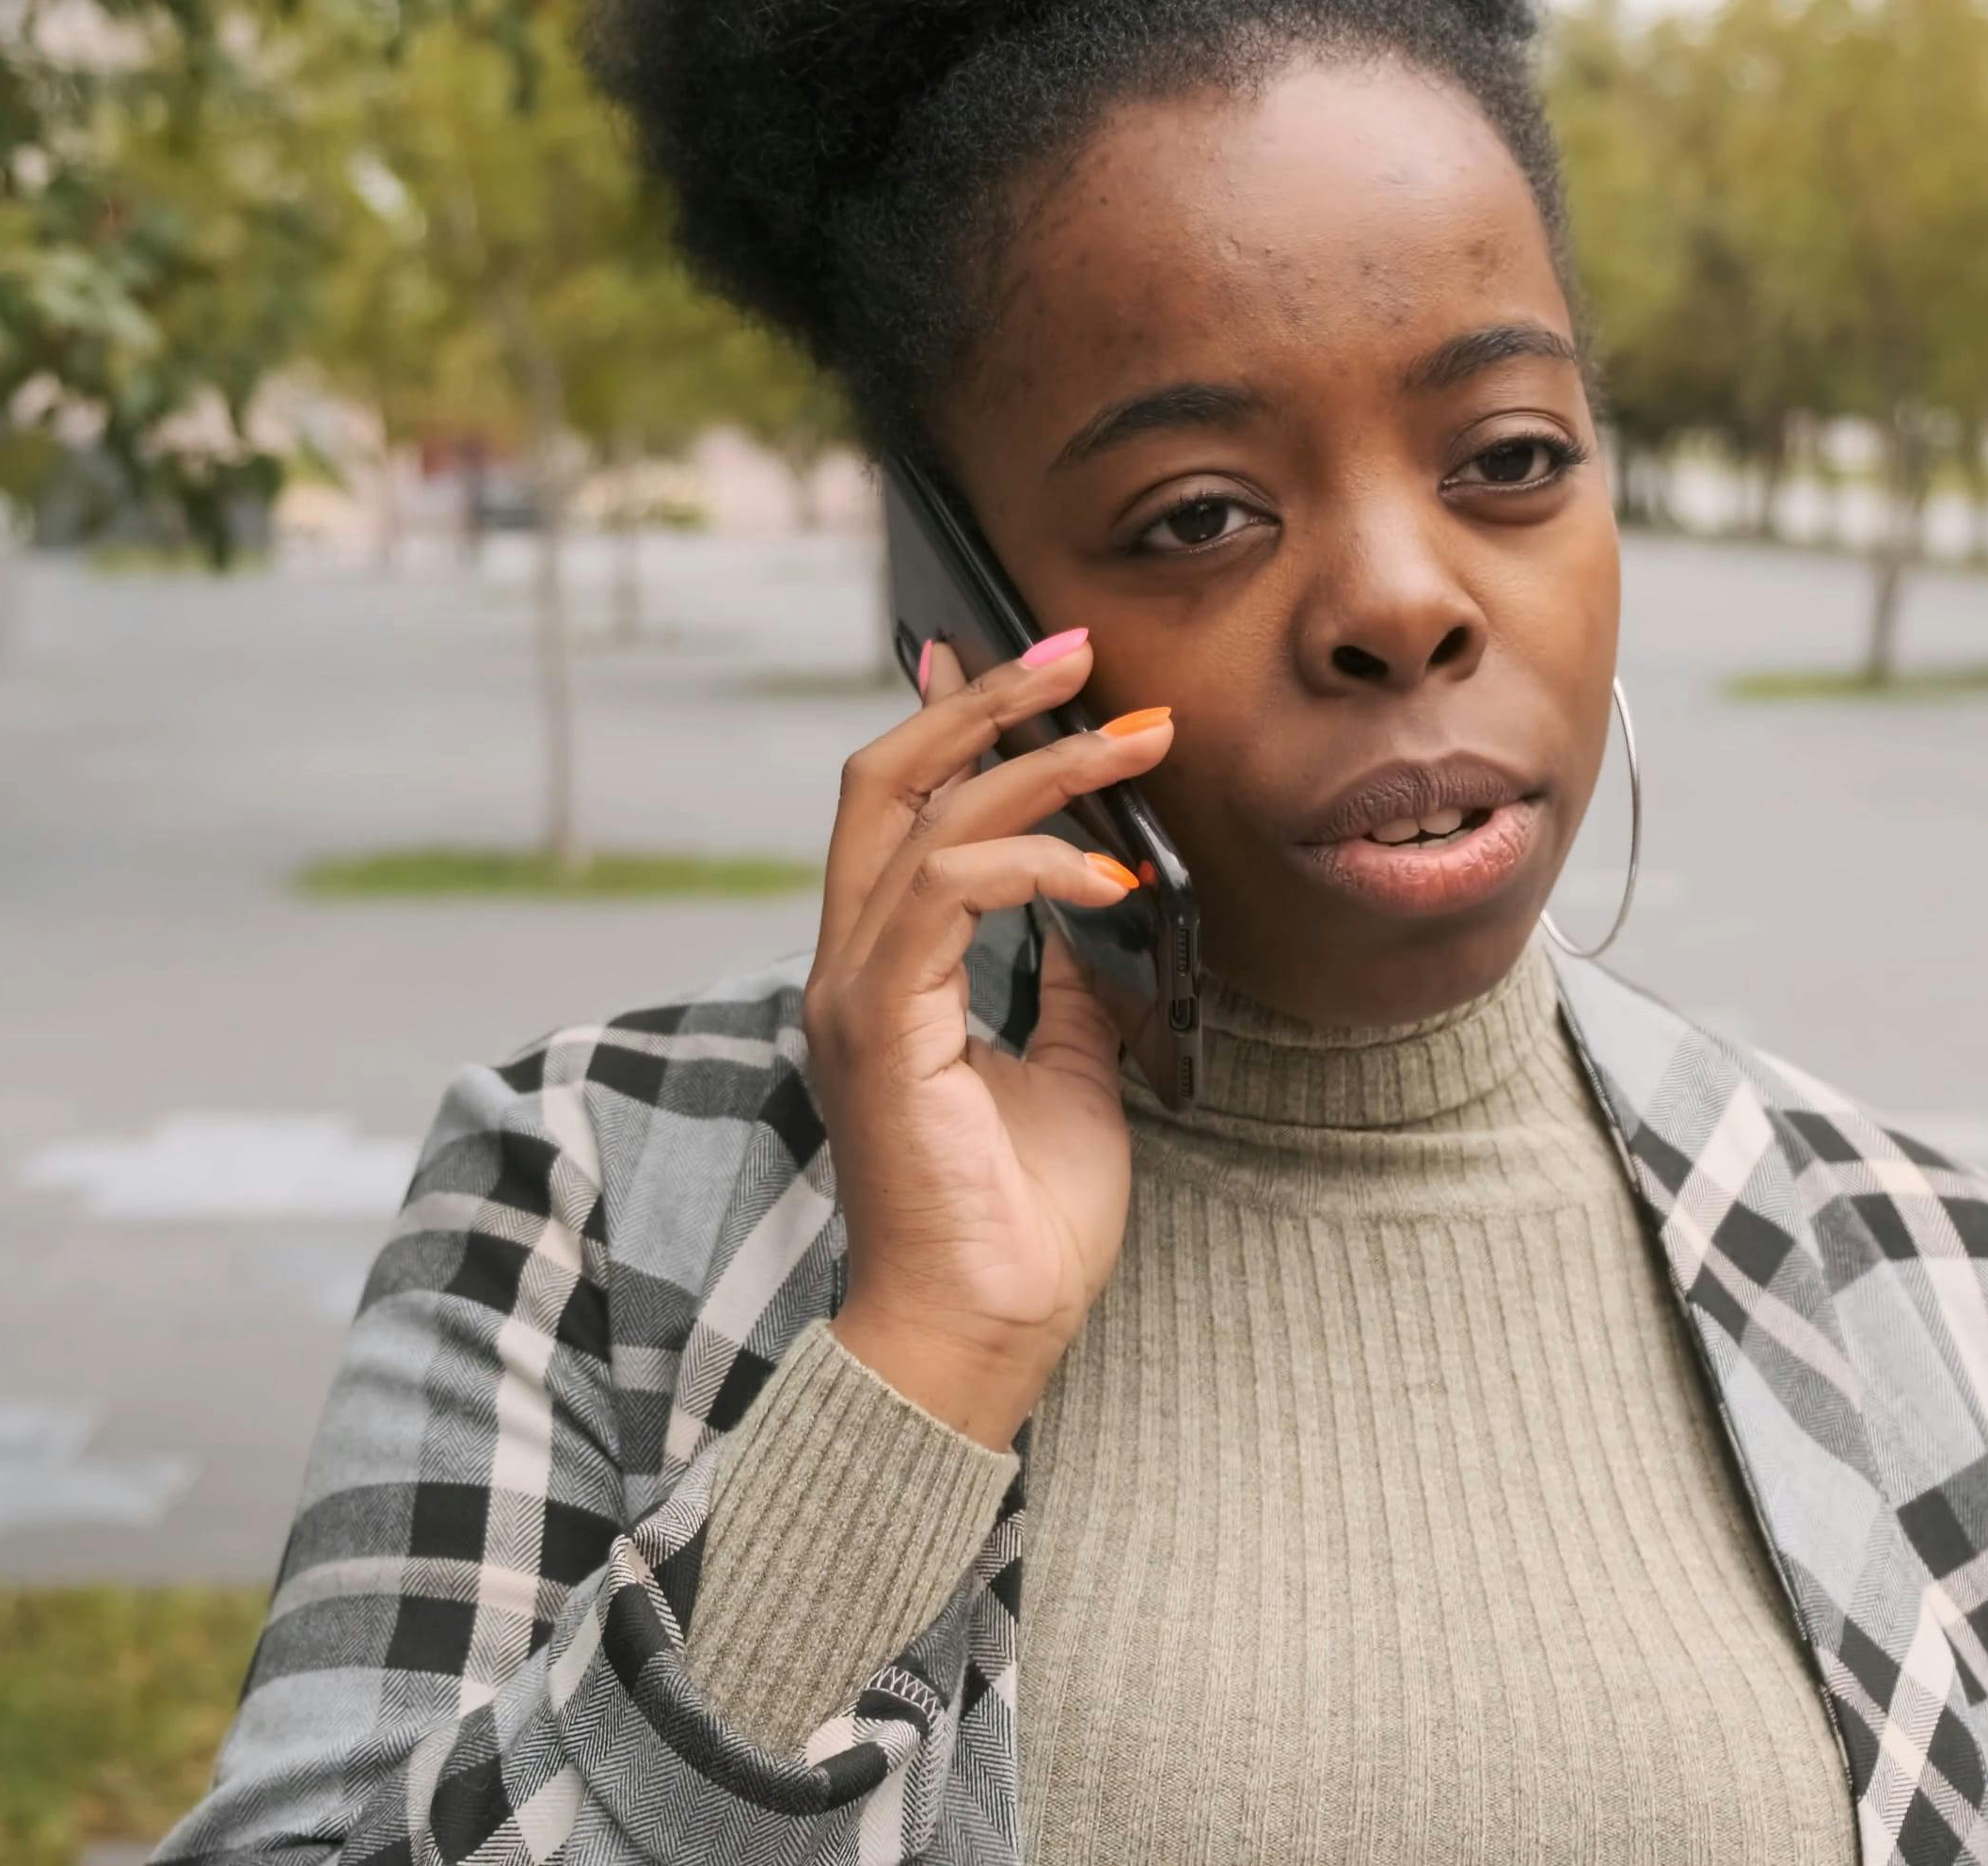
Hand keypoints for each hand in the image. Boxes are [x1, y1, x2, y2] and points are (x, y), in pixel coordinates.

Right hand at [803, 631, 1175, 1448]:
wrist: (985, 1335)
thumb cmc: (1021, 1228)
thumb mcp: (1070, 1074)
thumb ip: (1064, 987)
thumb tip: (1099, 918)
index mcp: (884, 973)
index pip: (898, 808)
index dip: (951, 719)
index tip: (1022, 657)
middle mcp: (851, 967)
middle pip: (887, 777)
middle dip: (985, 699)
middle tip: (1078, 652)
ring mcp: (855, 994)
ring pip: (923, 816)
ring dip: (1036, 762)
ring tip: (1135, 741)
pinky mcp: (881, 1028)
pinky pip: (947, 893)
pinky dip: (1032, 865)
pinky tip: (1108, 879)